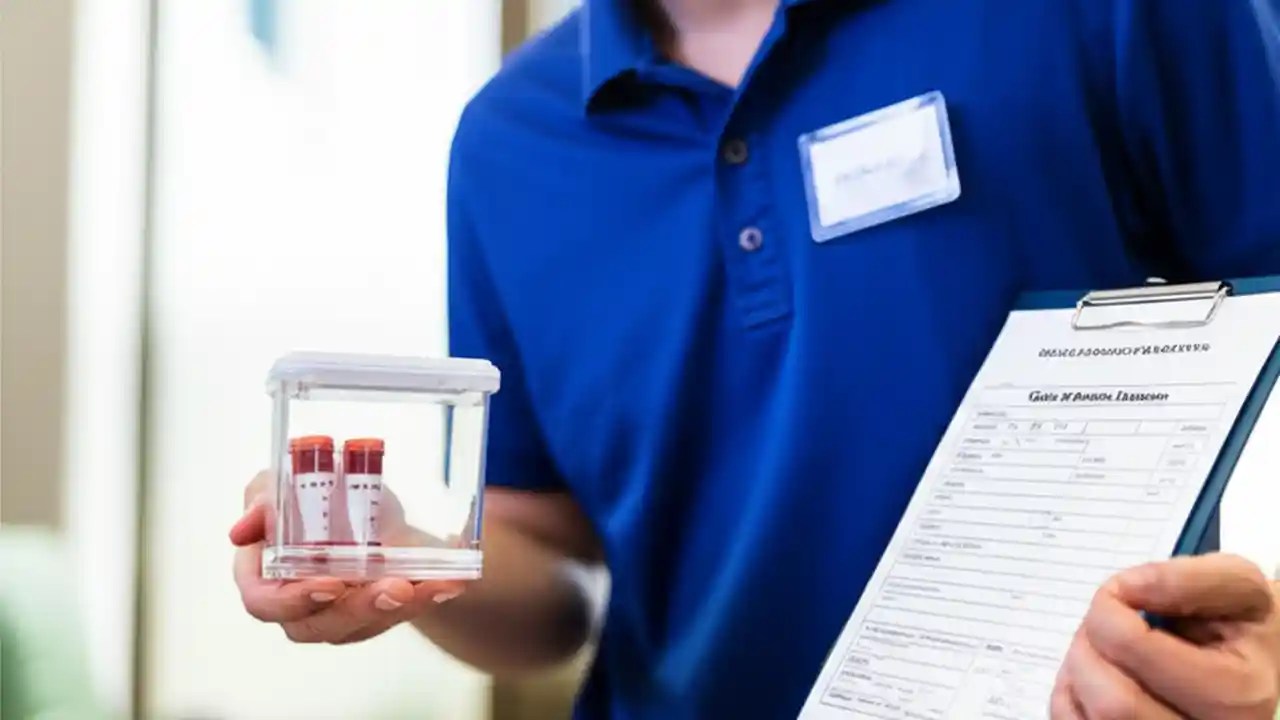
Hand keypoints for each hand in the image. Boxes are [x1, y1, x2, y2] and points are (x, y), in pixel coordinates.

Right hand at [230, 471, 465, 643]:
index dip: (293, 600)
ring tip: (426, 584)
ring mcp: (339, 615)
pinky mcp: (377, 614)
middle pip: (319, 625)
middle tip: (392, 587)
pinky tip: (450, 582)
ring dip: (398, 607)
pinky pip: (401, 614)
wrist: (360, 507)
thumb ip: (265, 500)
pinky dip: (427, 597)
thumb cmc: (312, 498)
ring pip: (364, 624)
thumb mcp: (283, 485)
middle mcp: (298, 606)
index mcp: (264, 577)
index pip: (265, 602)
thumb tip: (245, 527)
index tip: (330, 583)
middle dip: (359, 608)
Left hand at [1052, 554, 1279, 718]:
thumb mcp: (1238, 586)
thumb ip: (1189, 579)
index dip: (1108, 607)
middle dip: (1090, 647)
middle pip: (1110, 701)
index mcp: (1235, 695)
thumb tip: (1129, 589)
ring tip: (1105, 648)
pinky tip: (1099, 676)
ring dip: (1080, 673)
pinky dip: (1071, 695)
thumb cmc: (1241, 626)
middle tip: (1107, 624)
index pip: (1130, 647)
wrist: (1250, 665)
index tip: (1121, 593)